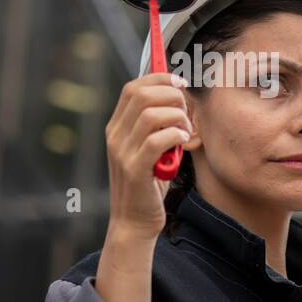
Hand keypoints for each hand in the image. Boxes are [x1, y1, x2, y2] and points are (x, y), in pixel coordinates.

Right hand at [104, 71, 193, 237]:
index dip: (159, 78)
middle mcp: (115, 136)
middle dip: (172, 95)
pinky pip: (158, 140)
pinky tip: (183, 143)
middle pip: (142, 94)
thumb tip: (178, 96)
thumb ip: (156, 125)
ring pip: (151, 114)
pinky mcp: (135, 170)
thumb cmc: (147, 184)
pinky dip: (176, 135)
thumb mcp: (148, 149)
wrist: (133, 223)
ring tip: (186, 131)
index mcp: (116, 127)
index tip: (180, 84)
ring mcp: (122, 152)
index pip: (133, 87)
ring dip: (177, 117)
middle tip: (186, 112)